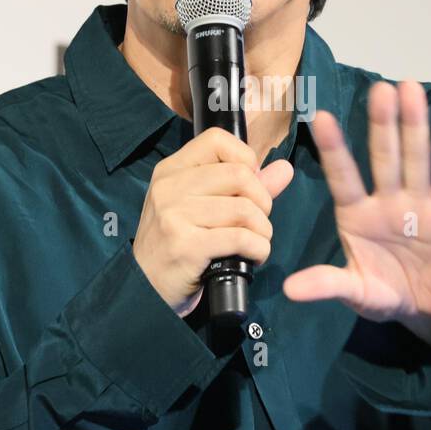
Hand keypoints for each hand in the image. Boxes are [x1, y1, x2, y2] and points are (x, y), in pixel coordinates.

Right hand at [133, 126, 293, 316]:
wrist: (145, 290)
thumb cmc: (178, 246)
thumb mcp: (202, 208)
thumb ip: (245, 187)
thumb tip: (285, 169)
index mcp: (171, 170)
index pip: (217, 140)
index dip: (245, 159)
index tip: (249, 187)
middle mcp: (169, 187)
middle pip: (239, 174)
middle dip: (263, 201)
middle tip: (258, 222)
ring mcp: (174, 216)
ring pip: (244, 209)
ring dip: (263, 231)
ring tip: (256, 243)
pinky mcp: (185, 246)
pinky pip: (240, 238)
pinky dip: (259, 249)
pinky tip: (253, 257)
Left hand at [283, 80, 430, 350]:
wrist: (430, 309)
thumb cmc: (387, 294)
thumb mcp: (357, 292)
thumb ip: (328, 284)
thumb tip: (290, 290)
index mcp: (357, 215)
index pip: (343, 177)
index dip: (335, 150)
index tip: (323, 118)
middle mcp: (388, 200)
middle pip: (383, 157)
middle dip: (381, 125)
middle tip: (379, 89)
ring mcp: (421, 203)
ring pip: (417, 158)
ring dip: (415, 126)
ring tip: (411, 89)